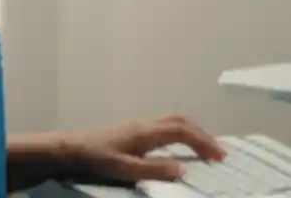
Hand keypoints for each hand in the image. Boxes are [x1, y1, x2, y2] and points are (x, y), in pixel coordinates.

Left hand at [61, 114, 227, 183]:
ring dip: (192, 131)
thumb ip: (153, 169)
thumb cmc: (95, 158)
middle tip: (218, 153)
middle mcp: (146, 124)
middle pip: (181, 122)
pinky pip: (165, 125)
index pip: (183, 131)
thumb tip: (182, 168)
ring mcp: (139, 125)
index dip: (203, 142)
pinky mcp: (133, 129)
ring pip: (173, 120)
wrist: (71, 147)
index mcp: (146, 132)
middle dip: (202, 135)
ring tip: (204, 148)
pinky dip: (180, 132)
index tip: (220, 155)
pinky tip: (178, 146)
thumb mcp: (124, 168)